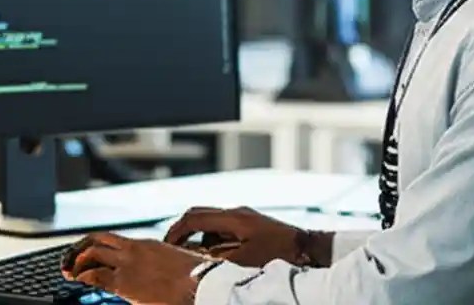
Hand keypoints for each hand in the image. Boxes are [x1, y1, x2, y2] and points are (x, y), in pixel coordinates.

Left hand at [62, 232, 206, 304]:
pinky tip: (78, 281)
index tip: (86, 253)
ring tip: (68, 271)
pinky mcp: (125, 283)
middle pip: (97, 239)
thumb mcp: (177, 267)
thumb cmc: (197, 279)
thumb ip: (162, 267)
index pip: (112, 240)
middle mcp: (134, 249)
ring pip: (92, 252)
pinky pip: (95, 276)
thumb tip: (160, 278)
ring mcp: (128, 264)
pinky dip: (83, 276)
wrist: (202, 286)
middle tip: (68, 260)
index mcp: (146, 245)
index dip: (94, 245)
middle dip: (78, 248)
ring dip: (75, 261)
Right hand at [164, 207, 330, 267]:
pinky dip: (214, 241)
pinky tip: (217, 257)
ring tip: (194, 257)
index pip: (193, 217)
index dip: (175, 231)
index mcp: (233, 218)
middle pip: (199, 215)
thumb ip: (216, 259)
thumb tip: (193, 261)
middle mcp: (237, 213)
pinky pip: (224, 229)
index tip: (164, 244)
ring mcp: (245, 218)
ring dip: (200, 237)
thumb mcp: (244, 261)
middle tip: (171, 247)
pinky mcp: (251, 225)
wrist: (309, 249)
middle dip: (183, 231)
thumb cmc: (280, 255)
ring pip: (211, 223)